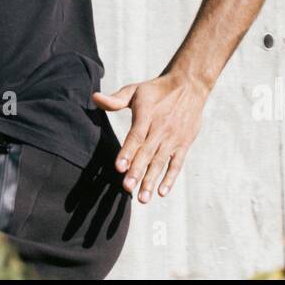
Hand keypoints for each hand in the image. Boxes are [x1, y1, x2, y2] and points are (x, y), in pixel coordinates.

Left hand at [92, 72, 208, 202]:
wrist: (189, 85)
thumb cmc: (157, 90)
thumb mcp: (136, 90)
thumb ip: (116, 99)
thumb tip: (94, 98)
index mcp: (147, 115)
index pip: (136, 135)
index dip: (128, 151)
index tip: (119, 167)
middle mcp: (160, 128)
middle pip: (147, 153)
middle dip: (137, 171)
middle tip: (127, 188)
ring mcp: (173, 138)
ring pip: (161, 162)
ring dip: (151, 180)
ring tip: (143, 198)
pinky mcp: (184, 144)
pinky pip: (177, 164)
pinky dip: (170, 178)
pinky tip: (162, 192)